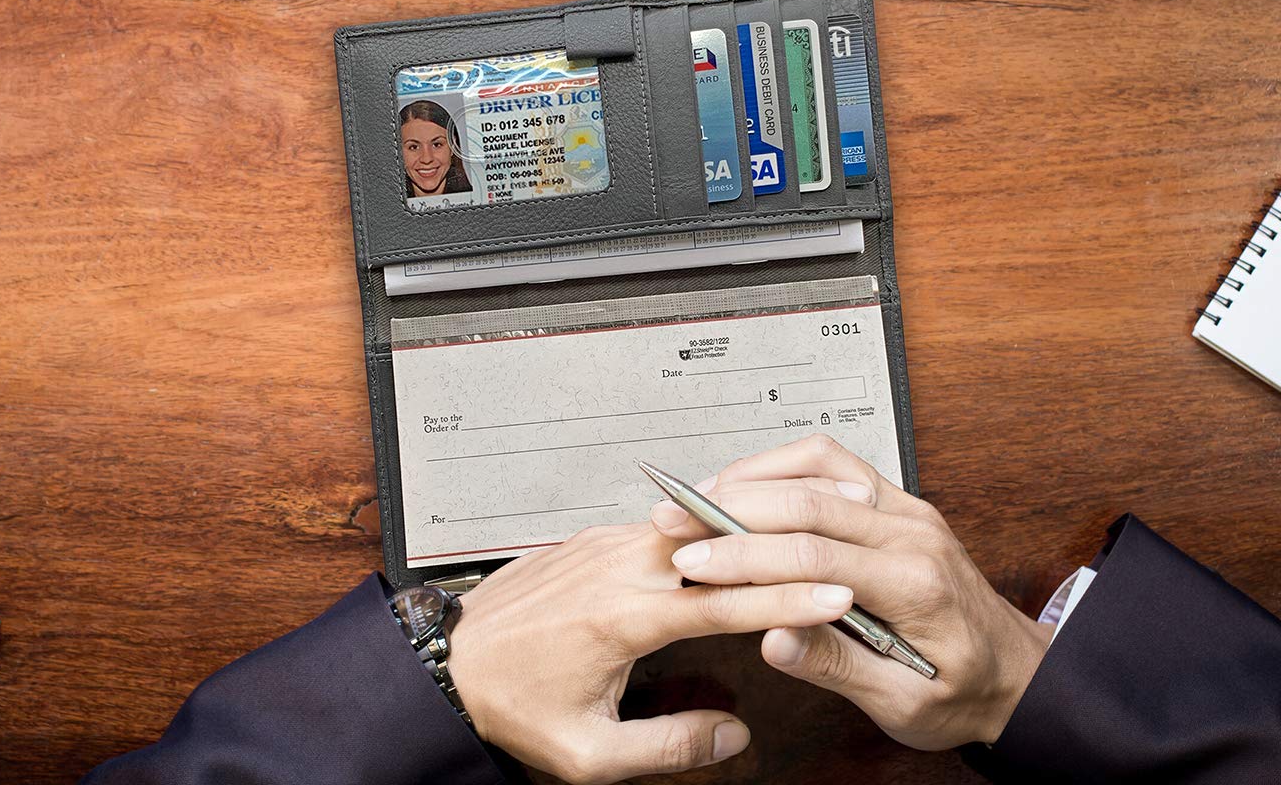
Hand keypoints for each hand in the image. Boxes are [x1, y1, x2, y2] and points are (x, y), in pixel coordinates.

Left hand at [448, 521, 857, 783]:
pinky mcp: (590, 540)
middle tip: (834, 549)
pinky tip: (727, 545)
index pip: (725, 600)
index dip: (788, 597)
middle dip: (778, 546)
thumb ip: (668, 746)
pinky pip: (659, 526)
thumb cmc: (511, 704)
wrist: (446, 661)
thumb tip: (731, 735)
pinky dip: (701, 533)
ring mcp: (600, 546)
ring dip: (740, 535)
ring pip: (689, 526)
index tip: (834, 593)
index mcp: (621, 618)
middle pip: (716, 543)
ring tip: (795, 542)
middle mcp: (614, 569)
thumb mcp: (589, 753)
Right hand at [648, 436, 1051, 749]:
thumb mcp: (902, 705)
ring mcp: (905, 509)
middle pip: (807, 499)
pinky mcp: (893, 502)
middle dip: (729, 509)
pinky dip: (782, 465)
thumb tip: (773, 637)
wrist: (1015, 673)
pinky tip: (745, 484)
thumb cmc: (964, 692)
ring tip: (697, 497)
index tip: (693, 562)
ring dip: (752, 475)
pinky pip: (833, 463)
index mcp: (916, 583)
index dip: (744, 555)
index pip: (815, 553)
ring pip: (819, 464)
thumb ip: (836, 666)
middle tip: (673, 521)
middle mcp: (912, 532)